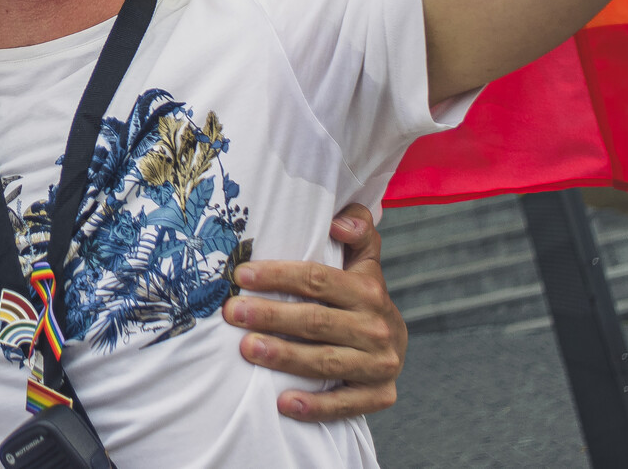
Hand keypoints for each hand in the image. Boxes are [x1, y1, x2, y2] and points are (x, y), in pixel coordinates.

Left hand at [224, 203, 406, 421]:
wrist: (395, 345)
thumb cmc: (360, 296)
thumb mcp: (364, 261)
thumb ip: (357, 231)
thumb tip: (339, 221)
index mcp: (369, 290)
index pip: (318, 280)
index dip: (278, 276)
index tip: (241, 276)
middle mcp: (377, 327)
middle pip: (316, 321)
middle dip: (271, 316)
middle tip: (232, 313)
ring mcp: (380, 364)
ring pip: (326, 362)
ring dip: (285, 357)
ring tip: (247, 349)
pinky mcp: (380, 395)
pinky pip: (346, 404)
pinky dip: (316, 406)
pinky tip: (283, 403)